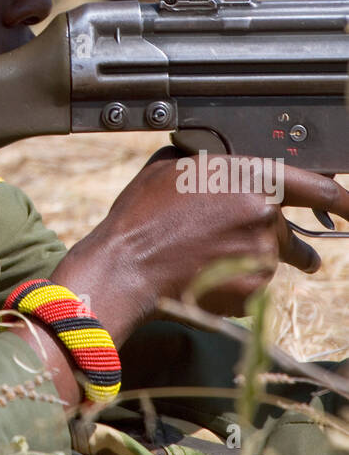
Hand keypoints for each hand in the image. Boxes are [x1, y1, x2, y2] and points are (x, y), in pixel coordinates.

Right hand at [7, 153, 348, 409]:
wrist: (127, 267)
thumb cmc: (143, 215)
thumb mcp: (172, 167)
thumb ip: (211, 163)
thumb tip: (220, 162)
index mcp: (249, 179)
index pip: (316, 187)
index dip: (344, 199)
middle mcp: (263, 217)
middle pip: (282, 229)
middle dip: (270, 237)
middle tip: (234, 241)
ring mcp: (261, 258)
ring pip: (268, 257)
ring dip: (247, 257)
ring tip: (205, 257)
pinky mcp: (253, 292)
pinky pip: (254, 283)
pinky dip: (235, 280)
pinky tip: (202, 273)